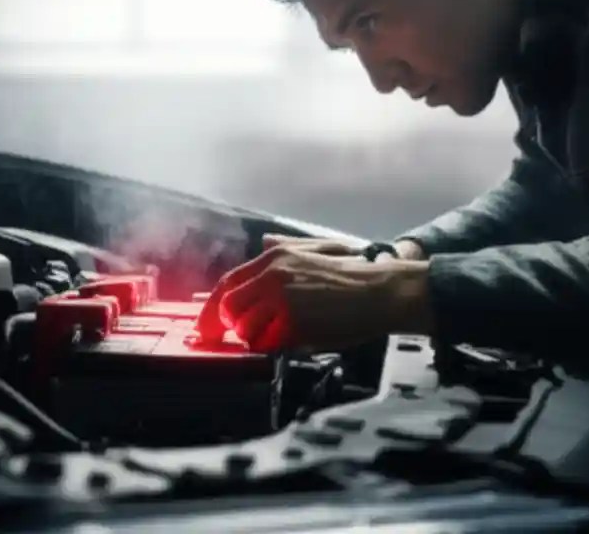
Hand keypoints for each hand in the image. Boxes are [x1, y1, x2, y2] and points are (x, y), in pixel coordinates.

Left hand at [196, 235, 434, 352]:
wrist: (381, 291)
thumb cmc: (352, 274)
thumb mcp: (316, 250)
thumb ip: (286, 247)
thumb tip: (265, 241)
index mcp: (275, 257)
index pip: (228, 283)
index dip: (213, 307)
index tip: (207, 325)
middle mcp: (273, 275)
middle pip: (229, 308)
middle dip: (232, 326)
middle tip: (242, 336)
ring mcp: (282, 300)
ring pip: (246, 329)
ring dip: (256, 338)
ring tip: (279, 334)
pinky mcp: (295, 324)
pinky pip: (269, 344)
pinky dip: (274, 347)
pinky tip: (292, 340)